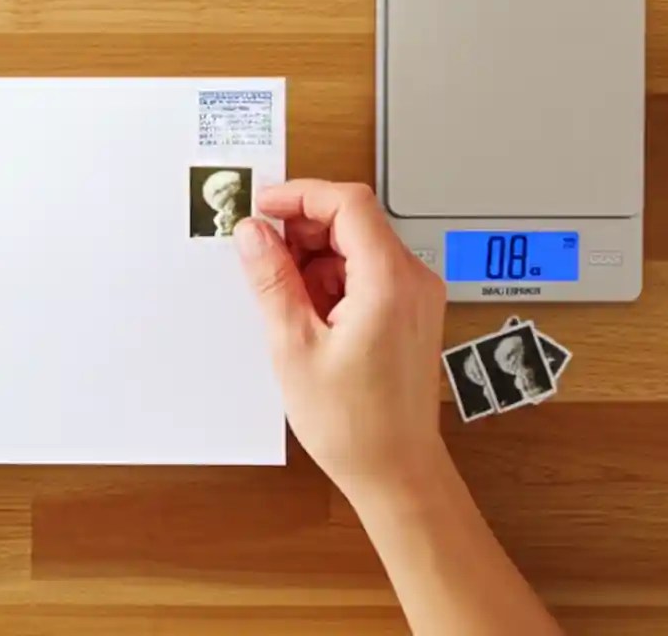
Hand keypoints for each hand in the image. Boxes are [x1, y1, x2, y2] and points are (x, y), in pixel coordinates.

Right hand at [233, 180, 447, 501]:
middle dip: (302, 230)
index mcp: (389, 281)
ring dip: (314, 259)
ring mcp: (416, 297)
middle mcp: (413, 281)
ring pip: (357, 247)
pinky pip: (367, 274)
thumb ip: (272, 281)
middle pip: (354, 221)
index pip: (348, 203)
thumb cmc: (355, 424)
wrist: (396, 470)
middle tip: (260, 254)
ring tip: (284, 302)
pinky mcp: (410, 312)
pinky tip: (307, 316)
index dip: (300, 196)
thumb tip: (252, 234)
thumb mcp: (294, 346)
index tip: (262, 206)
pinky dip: (331, 281)